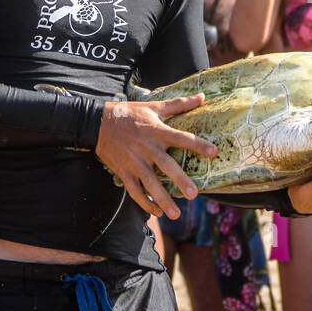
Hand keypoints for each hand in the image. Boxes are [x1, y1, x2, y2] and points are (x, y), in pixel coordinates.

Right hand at [95, 94, 217, 218]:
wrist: (97, 124)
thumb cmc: (130, 114)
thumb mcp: (154, 107)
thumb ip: (179, 104)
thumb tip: (202, 96)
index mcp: (156, 131)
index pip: (181, 138)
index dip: (198, 145)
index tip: (213, 152)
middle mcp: (147, 148)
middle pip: (166, 166)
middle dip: (179, 180)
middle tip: (193, 194)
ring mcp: (134, 162)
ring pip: (150, 184)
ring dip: (162, 199)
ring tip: (176, 214)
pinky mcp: (124, 172)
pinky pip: (135, 191)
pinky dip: (145, 203)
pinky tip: (157, 211)